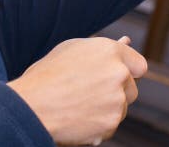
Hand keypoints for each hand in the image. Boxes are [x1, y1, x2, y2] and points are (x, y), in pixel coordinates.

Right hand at [7, 36, 146, 145]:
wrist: (29, 106)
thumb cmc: (47, 75)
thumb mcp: (73, 50)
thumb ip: (103, 48)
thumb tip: (127, 41)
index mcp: (111, 51)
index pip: (139, 65)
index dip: (129, 73)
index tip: (120, 78)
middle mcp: (119, 74)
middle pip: (132, 89)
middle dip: (117, 93)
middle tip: (90, 94)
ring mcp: (116, 101)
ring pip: (121, 109)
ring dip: (107, 110)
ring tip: (78, 105)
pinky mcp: (110, 125)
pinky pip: (109, 126)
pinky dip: (97, 126)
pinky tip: (77, 118)